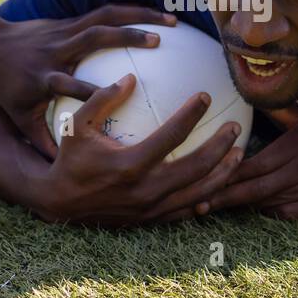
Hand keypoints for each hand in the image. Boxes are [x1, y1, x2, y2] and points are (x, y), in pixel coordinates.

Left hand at [0, 5, 178, 159]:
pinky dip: (133, 10)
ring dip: (139, 16)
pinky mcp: (69, 20)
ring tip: (173, 21)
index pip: (73, 85)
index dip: (99, 90)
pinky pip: (105, 12)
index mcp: (45, 79)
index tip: (130, 91)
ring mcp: (64, 32)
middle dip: (126, 37)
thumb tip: (67, 173)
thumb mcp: (22, 118)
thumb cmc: (9, 90)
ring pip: (104, 18)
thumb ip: (44, 142)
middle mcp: (57, 51)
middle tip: (159, 41)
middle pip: (93, 39)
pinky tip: (160, 13)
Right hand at [30, 73, 244, 226]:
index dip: (192, 114)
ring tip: (238, 153)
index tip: (205, 96)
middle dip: (221, 146)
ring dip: (223, 173)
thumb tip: (131, 77)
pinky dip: (207, 196)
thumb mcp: (78, 125)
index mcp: (130, 165)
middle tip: (235, 127)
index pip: (172, 135)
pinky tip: (219, 182)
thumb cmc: (70, 158)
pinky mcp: (152, 220)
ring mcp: (151, 209)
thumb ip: (103, 99)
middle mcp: (145, 190)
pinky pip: (187, 210)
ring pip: (199, 192)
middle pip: (196, 167)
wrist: (59, 204)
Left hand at [202, 105, 297, 219]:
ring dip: (240, 207)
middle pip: (252, 188)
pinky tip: (251, 213)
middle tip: (194, 205)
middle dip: (222, 197)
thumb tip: (256, 96)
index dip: (223, 175)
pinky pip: (287, 213)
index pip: (250, 164)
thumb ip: (282, 111)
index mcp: (293, 145)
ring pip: (267, 202)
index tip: (199, 181)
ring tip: (212, 210)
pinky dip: (268, 213)